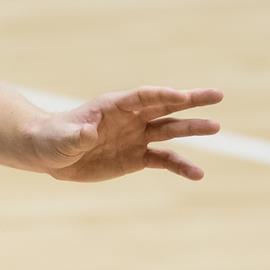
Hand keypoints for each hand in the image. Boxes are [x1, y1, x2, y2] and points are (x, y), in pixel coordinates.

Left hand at [32, 86, 223, 181]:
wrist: (51, 154)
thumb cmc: (53, 139)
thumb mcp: (61, 138)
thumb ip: (76, 135)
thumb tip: (87, 132)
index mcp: (114, 106)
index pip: (144, 97)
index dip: (162, 95)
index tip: (181, 96)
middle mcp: (131, 118)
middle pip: (167, 106)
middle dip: (191, 100)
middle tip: (217, 95)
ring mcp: (137, 137)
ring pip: (171, 131)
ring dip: (193, 129)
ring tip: (216, 127)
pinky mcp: (137, 157)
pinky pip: (164, 160)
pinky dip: (181, 166)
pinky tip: (197, 174)